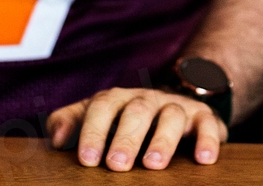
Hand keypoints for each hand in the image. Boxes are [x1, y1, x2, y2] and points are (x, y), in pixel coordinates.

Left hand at [47, 87, 227, 170]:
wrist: (174, 103)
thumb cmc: (126, 119)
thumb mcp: (96, 116)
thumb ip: (70, 121)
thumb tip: (55, 139)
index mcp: (118, 99)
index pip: (103, 107)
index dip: (93, 130)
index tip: (87, 159)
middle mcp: (147, 99)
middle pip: (137, 110)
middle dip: (126, 137)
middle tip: (116, 164)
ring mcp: (176, 106)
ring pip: (171, 114)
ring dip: (163, 138)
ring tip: (154, 164)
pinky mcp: (203, 117)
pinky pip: (208, 123)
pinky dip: (208, 139)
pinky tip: (204, 158)